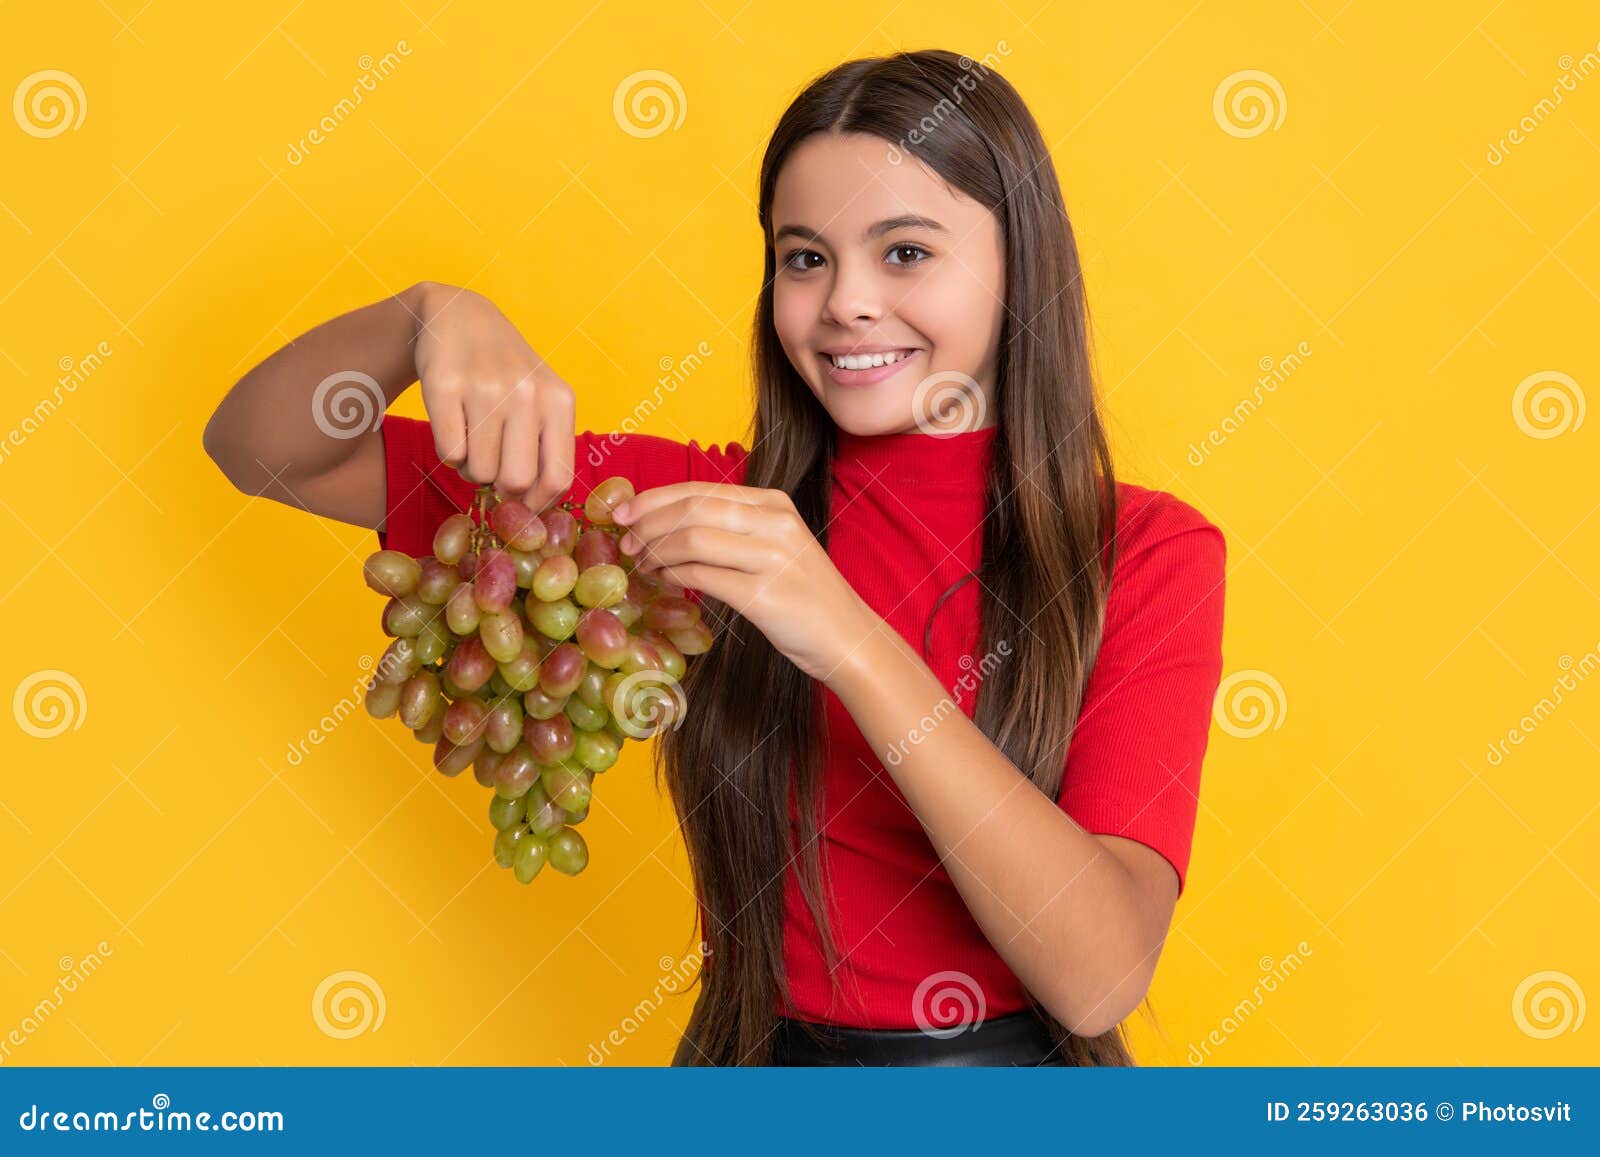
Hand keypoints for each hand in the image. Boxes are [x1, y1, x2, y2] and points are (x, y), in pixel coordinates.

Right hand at [411, 281, 575, 512]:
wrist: (462, 318)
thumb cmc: (509, 376)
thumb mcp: (544, 402)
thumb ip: (547, 451)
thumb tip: (532, 511)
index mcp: (559, 401)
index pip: (558, 478)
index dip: (537, 503)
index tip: (522, 502)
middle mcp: (527, 392)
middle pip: (515, 481)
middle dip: (500, 486)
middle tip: (493, 464)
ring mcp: (485, 387)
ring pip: (479, 471)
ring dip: (472, 468)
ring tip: (474, 440)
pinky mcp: (444, 385)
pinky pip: (449, 453)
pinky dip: (450, 453)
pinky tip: (455, 427)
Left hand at [613, 482, 878, 683]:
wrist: (848, 637)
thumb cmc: (804, 595)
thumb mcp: (773, 546)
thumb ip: (731, 529)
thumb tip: (665, 524)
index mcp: (773, 503)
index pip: (701, 489)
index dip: (654, 499)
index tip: (623, 514)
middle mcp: (774, 522)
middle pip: (692, 509)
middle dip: (647, 523)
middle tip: (624, 543)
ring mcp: (771, 557)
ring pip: (692, 539)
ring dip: (656, 552)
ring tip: (640, 565)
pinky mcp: (764, 594)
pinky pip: (702, 576)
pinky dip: (672, 577)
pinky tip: (660, 582)